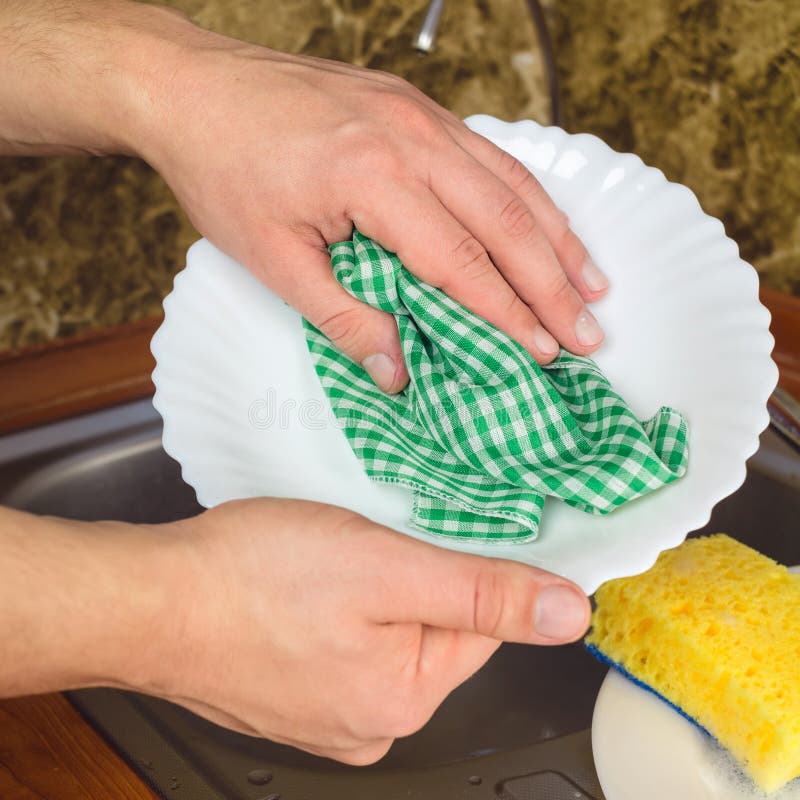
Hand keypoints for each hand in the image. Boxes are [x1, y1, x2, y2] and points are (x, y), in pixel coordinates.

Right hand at [129, 499, 589, 764]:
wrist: (149, 597)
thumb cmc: (252, 580)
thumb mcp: (387, 567)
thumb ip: (484, 592)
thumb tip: (570, 614)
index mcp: (404, 699)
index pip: (480, 623)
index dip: (464, 566)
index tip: (435, 532)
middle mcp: (369, 723)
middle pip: (432, 629)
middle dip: (411, 576)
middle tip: (366, 541)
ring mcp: (325, 714)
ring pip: (384, 631)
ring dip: (369, 588)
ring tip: (327, 561)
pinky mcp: (292, 693)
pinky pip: (341, 641)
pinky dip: (334, 608)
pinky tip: (303, 586)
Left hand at [137, 18, 607, 391]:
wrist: (192, 88)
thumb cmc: (224, 171)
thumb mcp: (273, 260)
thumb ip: (344, 318)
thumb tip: (396, 373)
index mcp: (373, 179)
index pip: (462, 262)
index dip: (509, 313)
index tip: (545, 350)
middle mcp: (410, 138)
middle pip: (505, 221)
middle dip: (554, 283)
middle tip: (590, 331)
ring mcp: (418, 115)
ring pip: (509, 183)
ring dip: (556, 238)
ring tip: (592, 284)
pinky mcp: (415, 106)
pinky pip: (488, 155)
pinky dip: (527, 197)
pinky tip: (546, 225)